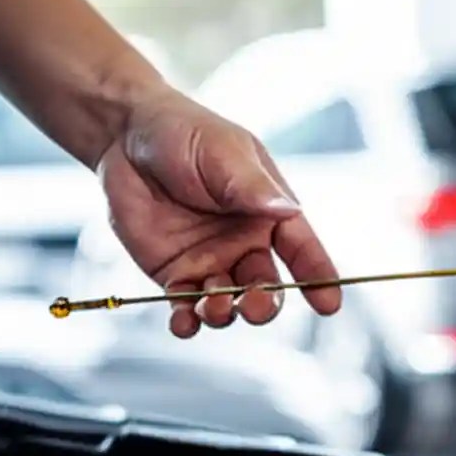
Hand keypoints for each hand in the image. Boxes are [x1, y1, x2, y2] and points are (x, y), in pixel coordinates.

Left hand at [97, 88, 340, 337]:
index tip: (329, 303)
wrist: (125, 136)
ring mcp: (209, 261)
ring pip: (228, 303)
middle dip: (266, 304)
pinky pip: (185, 306)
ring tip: (212, 306)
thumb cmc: (184, 133)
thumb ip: (252, 186)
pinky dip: (188, 321)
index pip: (301, 249)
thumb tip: (288, 209)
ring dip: (225, 313)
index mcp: (267, 212)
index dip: (318, 276)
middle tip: (255, 305)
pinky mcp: (173, 273)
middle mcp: (244, 242)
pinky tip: (185, 322)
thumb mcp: (223, 152)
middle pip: (267, 287)